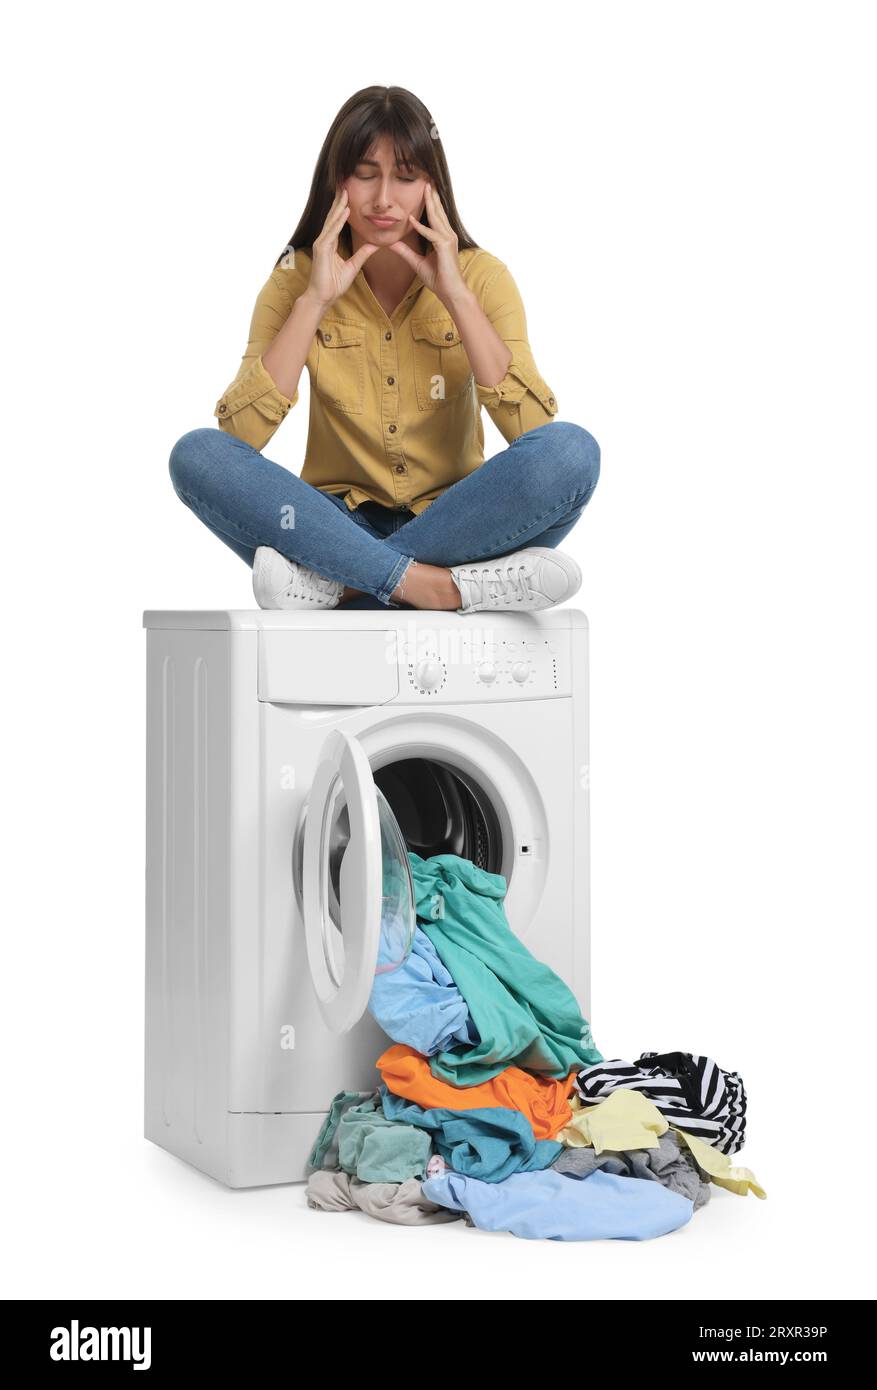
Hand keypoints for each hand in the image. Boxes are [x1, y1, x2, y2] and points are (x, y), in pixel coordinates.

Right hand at [305, 187, 378, 309]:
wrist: (322, 297)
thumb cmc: (334, 284)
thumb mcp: (353, 267)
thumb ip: (363, 254)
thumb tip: (375, 245)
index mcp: (330, 243)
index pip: (337, 222)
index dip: (342, 208)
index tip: (348, 195)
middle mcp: (324, 240)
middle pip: (333, 217)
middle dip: (339, 201)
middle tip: (344, 185)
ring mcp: (321, 243)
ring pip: (332, 221)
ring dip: (339, 206)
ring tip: (345, 192)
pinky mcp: (321, 249)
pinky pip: (332, 232)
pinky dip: (338, 221)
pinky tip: (344, 211)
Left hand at [388, 183, 468, 305]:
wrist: (451, 293)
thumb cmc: (439, 280)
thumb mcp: (417, 263)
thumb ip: (405, 252)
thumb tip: (392, 244)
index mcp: (444, 237)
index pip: (436, 217)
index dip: (430, 204)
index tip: (425, 192)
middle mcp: (448, 235)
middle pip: (438, 212)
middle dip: (432, 197)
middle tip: (426, 181)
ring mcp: (448, 240)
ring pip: (436, 218)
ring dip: (430, 203)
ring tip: (425, 189)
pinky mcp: (445, 247)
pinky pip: (430, 234)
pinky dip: (420, 227)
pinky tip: (410, 220)